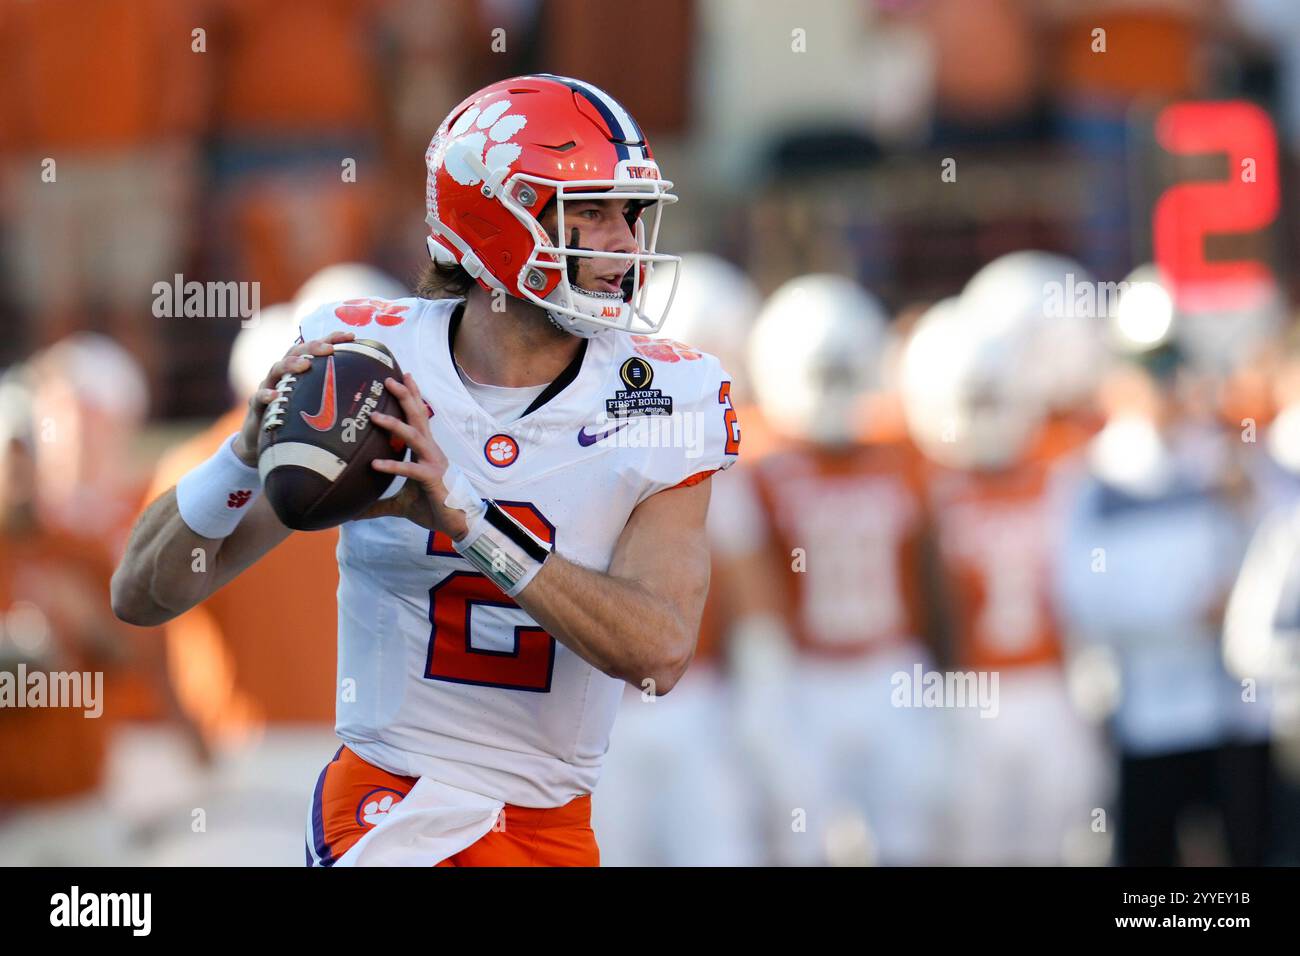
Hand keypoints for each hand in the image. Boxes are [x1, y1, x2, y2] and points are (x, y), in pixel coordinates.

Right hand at [232, 331, 356, 467]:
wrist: (264, 444)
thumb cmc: (297, 424)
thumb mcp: (319, 409)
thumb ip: (339, 400)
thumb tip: (375, 401)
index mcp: (300, 372)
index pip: (316, 350)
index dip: (332, 339)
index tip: (351, 336)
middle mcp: (284, 375)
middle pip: (296, 352)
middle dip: (312, 347)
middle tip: (329, 349)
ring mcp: (269, 388)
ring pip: (277, 369)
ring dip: (291, 364)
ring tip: (305, 365)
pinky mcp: (257, 407)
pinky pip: (259, 398)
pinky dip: (267, 395)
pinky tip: (275, 395)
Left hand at [362, 373, 469, 539]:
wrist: (458, 525)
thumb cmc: (434, 509)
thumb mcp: (401, 505)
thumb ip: (379, 505)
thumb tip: (355, 513)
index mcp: (425, 451)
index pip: (418, 418)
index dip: (412, 397)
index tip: (402, 376)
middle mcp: (431, 451)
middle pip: (418, 416)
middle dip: (405, 396)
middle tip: (389, 378)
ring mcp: (433, 463)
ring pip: (415, 436)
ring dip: (395, 424)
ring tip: (375, 416)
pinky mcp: (432, 479)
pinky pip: (410, 469)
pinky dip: (393, 465)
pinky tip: (375, 464)